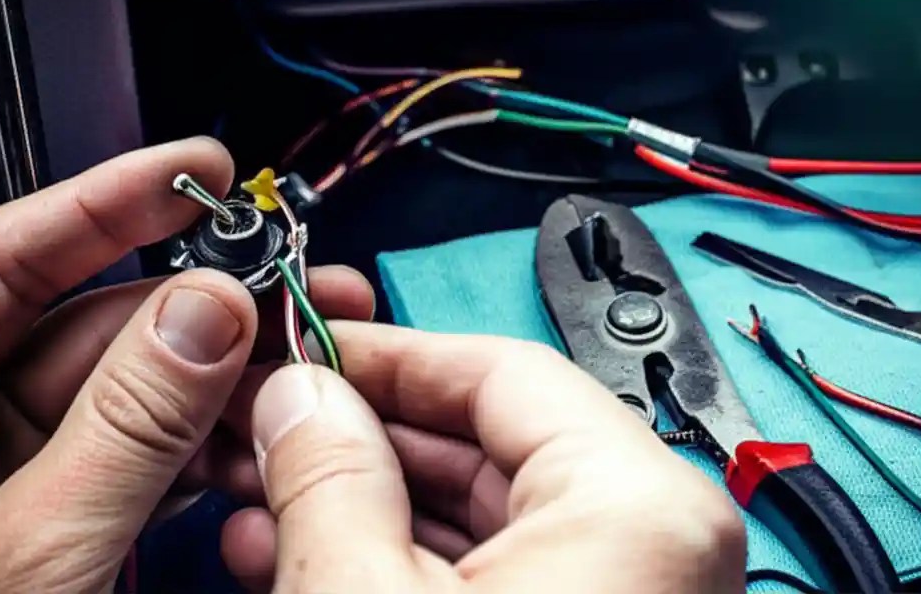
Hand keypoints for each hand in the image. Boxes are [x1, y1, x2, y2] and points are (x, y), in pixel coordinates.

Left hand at [0, 137, 373, 592]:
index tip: (197, 170)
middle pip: (88, 325)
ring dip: (220, 381)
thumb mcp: (25, 556)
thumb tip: (210, 312)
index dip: (107, 202)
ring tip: (305, 365)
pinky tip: (265, 438)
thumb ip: (126, 429)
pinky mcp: (56, 527)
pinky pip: (140, 460)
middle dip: (199, 306)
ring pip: (129, 395)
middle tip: (291, 284)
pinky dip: (207, 450)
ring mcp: (4, 479)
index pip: (5, 260)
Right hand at [222, 324, 747, 592]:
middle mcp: (655, 549)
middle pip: (489, 440)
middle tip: (270, 427)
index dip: (382, 353)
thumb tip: (300, 399)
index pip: (499, 368)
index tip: (305, 350)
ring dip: (365, 504)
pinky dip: (402, 563)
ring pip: (482, 516)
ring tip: (266, 499)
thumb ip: (327, 475)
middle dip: (359, 436)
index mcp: (638, 510)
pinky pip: (495, 575)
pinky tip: (307, 555)